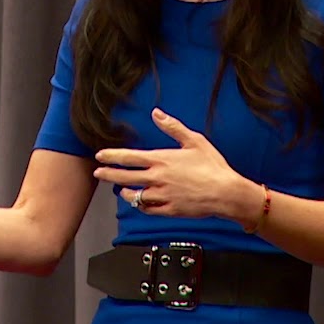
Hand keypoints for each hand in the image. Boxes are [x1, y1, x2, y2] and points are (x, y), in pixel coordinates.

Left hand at [93, 108, 260, 223]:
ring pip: (134, 196)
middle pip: (124, 177)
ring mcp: (162, 196)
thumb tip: (156, 113)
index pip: (129, 157)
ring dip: (124, 192)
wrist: (225, 192)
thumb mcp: (194, 140)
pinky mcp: (169, 210)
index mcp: (162, 160)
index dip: (111, 156)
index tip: (100, 156)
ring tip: (119, 189)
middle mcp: (158, 178)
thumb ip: (172, 127)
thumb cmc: (212, 166)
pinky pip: (148, 209)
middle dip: (108, 175)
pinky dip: (141, 205)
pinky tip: (139, 202)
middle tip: (98, 173)